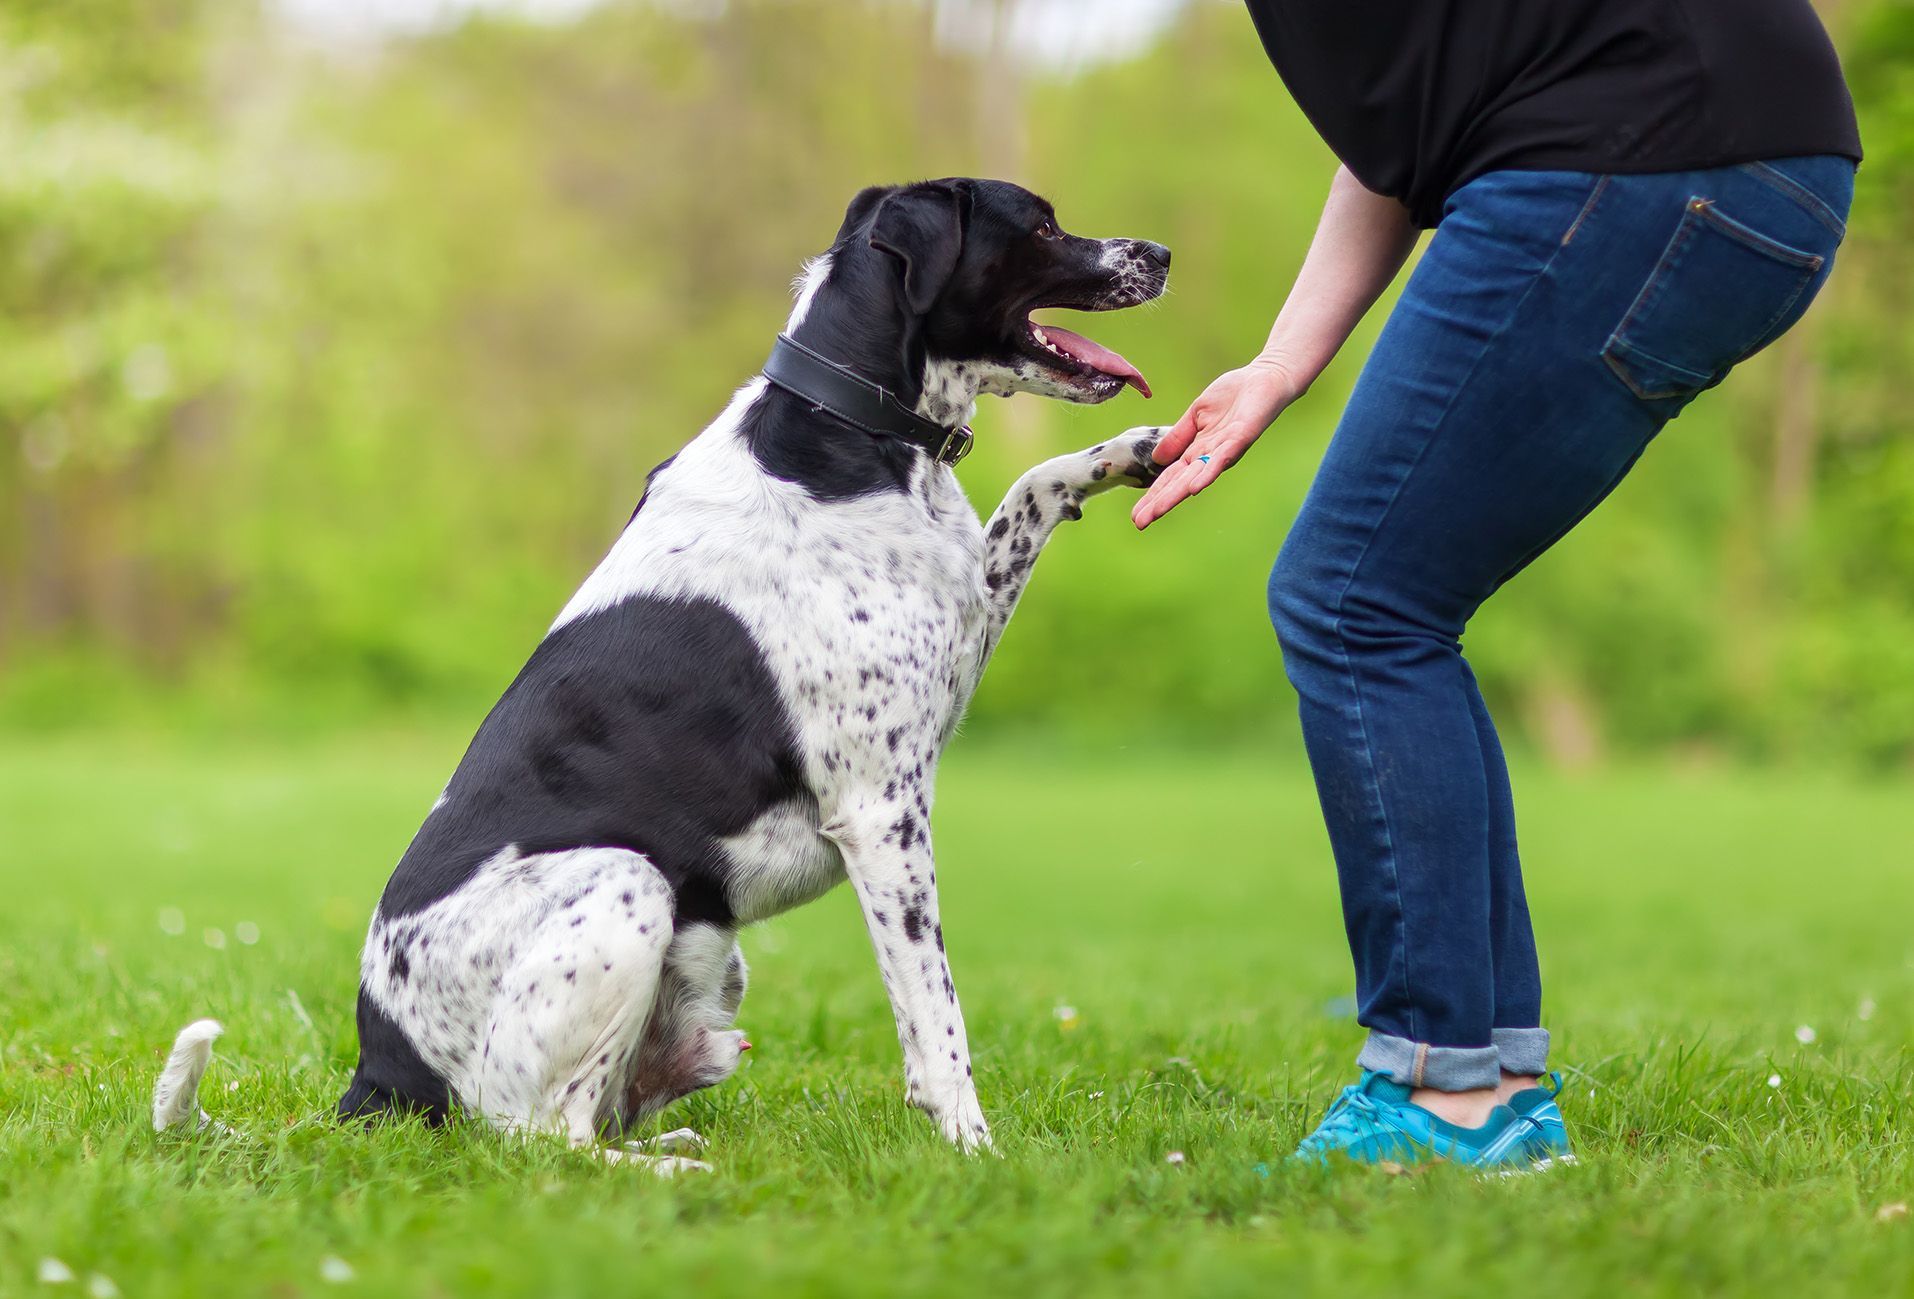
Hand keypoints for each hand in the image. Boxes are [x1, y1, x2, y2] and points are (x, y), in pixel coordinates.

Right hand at [1131, 359, 1297, 529]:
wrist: (1263, 378)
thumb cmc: (1232, 395)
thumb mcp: (1196, 414)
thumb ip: (1178, 436)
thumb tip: (1157, 460)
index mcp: (1199, 451)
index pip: (1171, 477)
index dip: (1154, 495)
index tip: (1136, 515)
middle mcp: (1211, 457)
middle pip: (1180, 484)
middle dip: (1160, 503)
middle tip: (1140, 523)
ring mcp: (1225, 450)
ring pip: (1196, 477)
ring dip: (1176, 495)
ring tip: (1158, 512)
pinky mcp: (1239, 438)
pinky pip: (1221, 459)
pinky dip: (1207, 474)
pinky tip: (1194, 489)